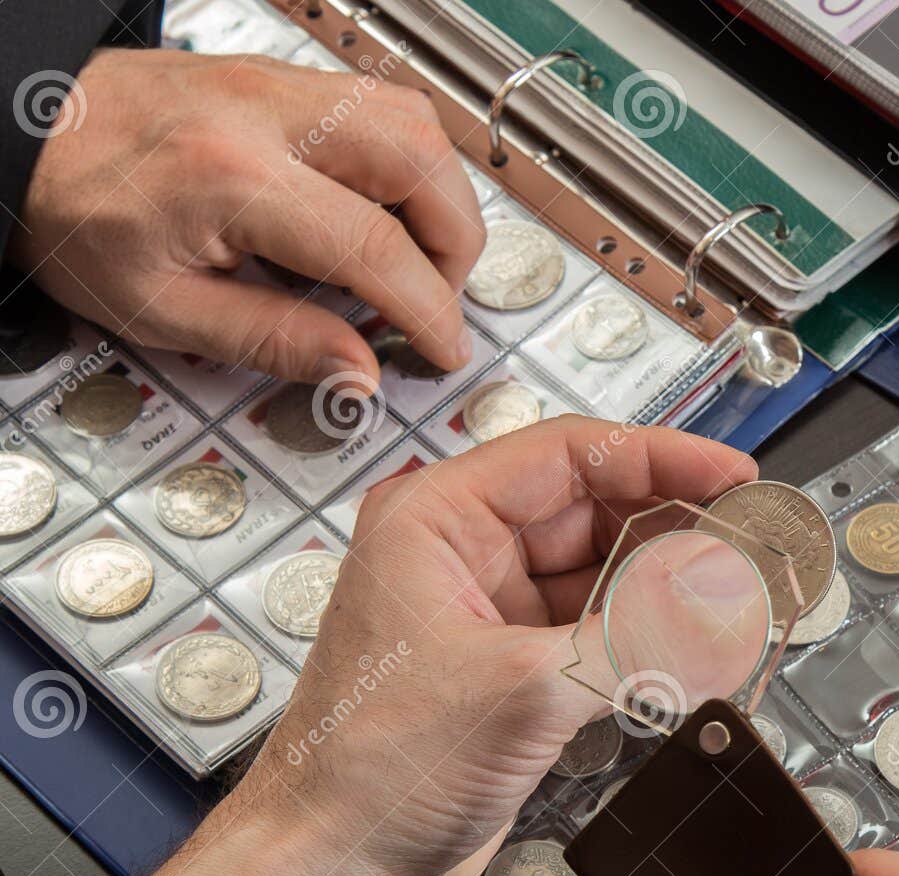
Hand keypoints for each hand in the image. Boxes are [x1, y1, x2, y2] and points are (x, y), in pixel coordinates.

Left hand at [10, 48, 485, 388]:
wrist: (24, 136)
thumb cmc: (76, 215)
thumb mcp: (159, 308)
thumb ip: (270, 342)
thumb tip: (358, 371)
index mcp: (230, 178)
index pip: (374, 246)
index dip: (427, 308)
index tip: (442, 347)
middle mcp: (266, 114)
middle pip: (420, 159)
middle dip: (455, 241)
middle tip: (434, 297)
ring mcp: (279, 84)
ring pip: (415, 122)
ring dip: (441, 197)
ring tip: (417, 257)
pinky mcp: (283, 80)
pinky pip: (383, 108)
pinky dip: (409, 167)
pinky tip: (385, 212)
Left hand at [139, 417, 755, 875]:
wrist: (330, 873)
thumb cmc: (370, 772)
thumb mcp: (525, 689)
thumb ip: (638, 634)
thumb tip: (725, 592)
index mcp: (438, 521)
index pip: (571, 456)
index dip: (663, 459)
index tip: (734, 477)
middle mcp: (463, 557)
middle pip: (594, 510)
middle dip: (677, 525)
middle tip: (752, 542)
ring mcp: (490, 617)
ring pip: (602, 573)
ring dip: (669, 584)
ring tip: (739, 592)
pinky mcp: (513, 674)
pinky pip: (598, 631)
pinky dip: (649, 636)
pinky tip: (697, 643)